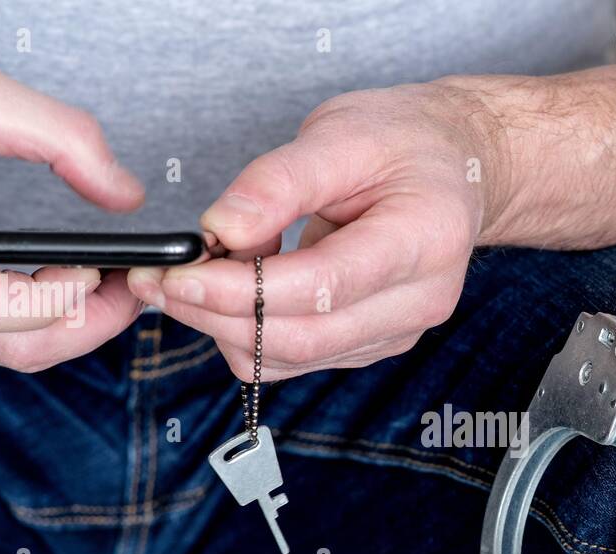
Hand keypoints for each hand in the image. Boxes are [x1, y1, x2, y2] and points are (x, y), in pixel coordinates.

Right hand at [0, 53, 145, 370]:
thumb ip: (63, 137)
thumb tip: (126, 196)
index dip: (51, 302)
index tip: (92, 266)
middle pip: (13, 347)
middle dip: (91, 323)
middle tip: (133, 285)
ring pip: (3, 350)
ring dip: (67, 325)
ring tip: (107, 282)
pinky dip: (30, 322)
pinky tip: (56, 285)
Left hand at [128, 83, 494, 380]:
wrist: (457, 170)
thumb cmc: (406, 142)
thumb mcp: (343, 132)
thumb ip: (279, 182)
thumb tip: (220, 228)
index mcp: (424, 239)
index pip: (323, 286)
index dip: (243, 290)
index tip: (178, 274)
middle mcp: (418, 300)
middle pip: (302, 338)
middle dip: (217, 315)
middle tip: (157, 281)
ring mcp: (396, 332)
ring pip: (291, 358)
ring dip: (226, 328)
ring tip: (193, 277)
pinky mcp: (370, 343)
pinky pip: (295, 358)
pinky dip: (249, 332)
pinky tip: (233, 290)